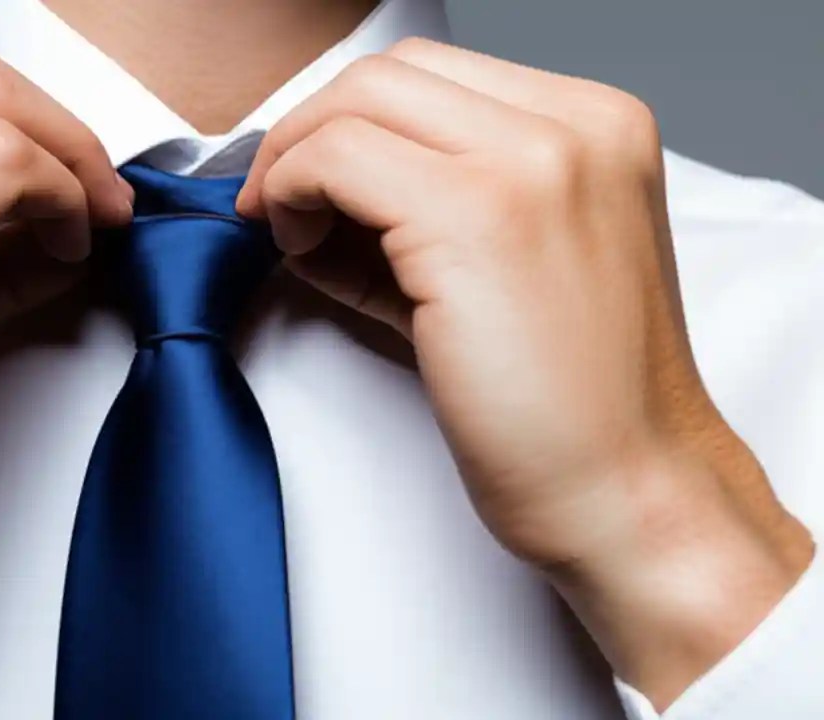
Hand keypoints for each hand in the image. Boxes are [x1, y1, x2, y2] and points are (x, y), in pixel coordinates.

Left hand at [238, 38, 812, 707]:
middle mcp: (576, 125)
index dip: (348, 121)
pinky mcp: (477, 219)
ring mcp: (532, 163)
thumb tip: (312, 183)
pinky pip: (335, 158)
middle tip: (276, 203)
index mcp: (597, 125)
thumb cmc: (565, 403)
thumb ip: (425, 205)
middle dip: (309, 131)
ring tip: (290, 233)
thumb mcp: (504, 268)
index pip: (431, 72)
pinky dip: (292, 193)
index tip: (309, 182)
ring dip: (294, 160)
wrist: (627, 494)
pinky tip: (299, 252)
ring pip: (357, 102)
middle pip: (388, 72)